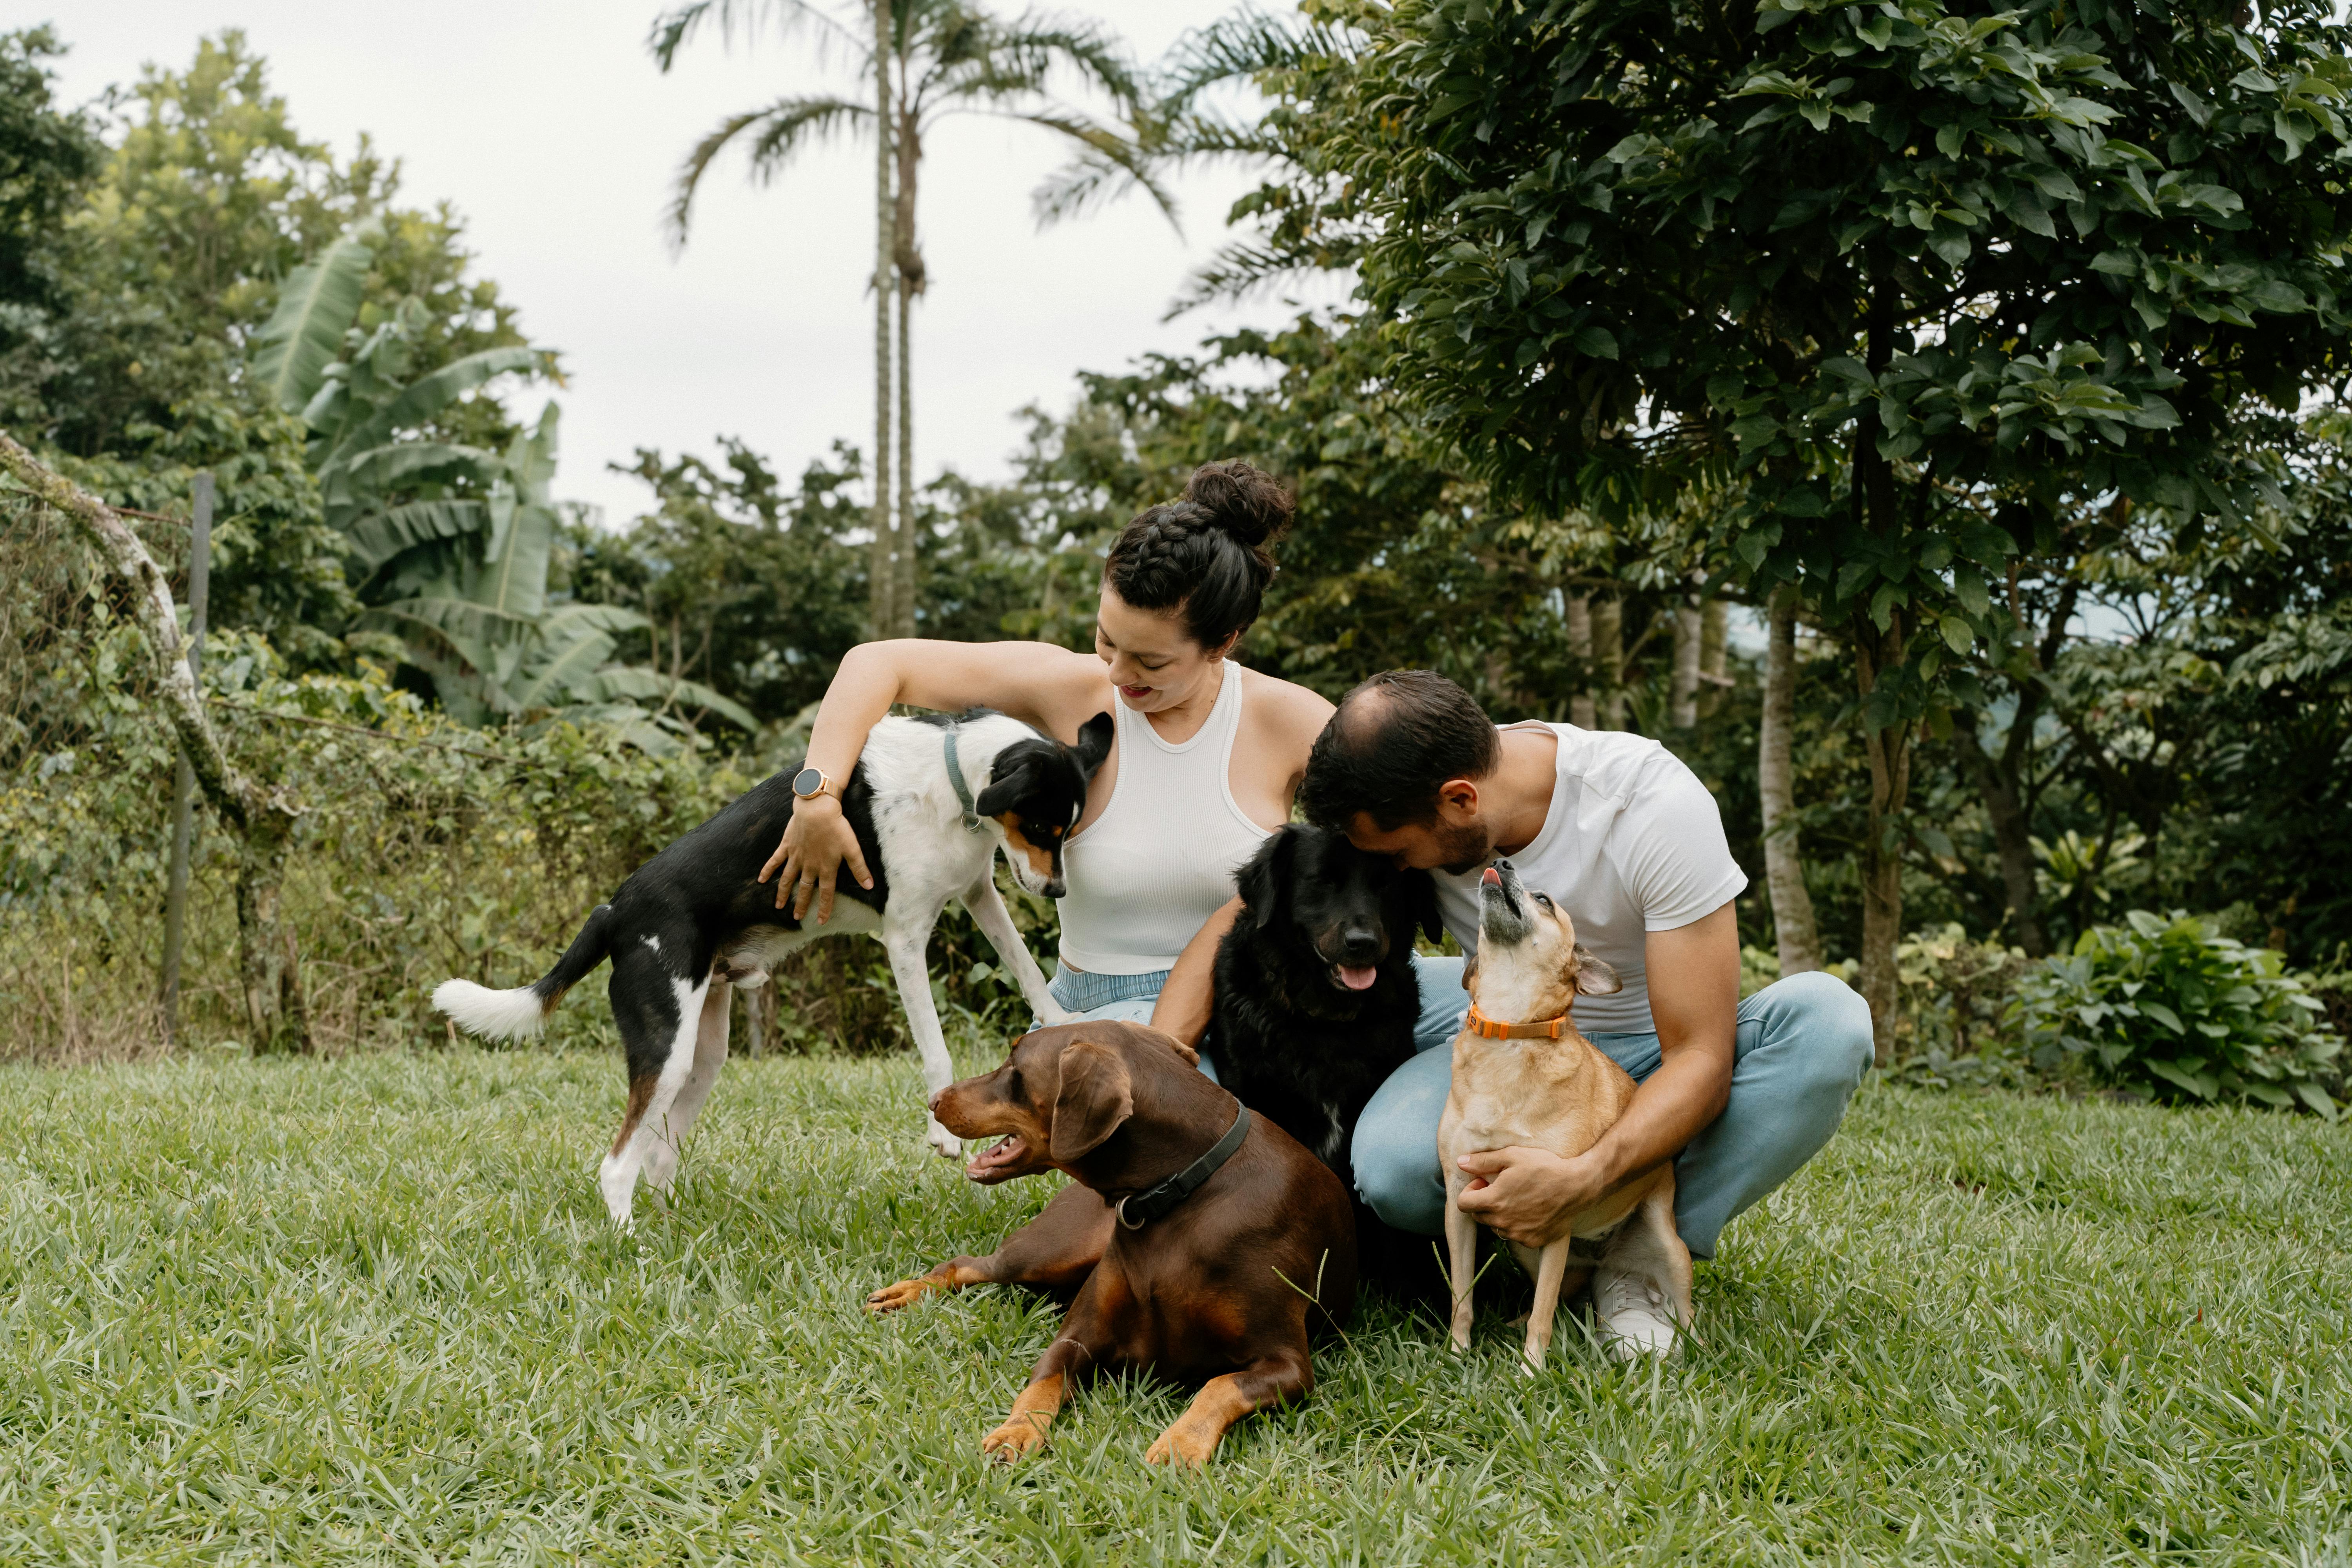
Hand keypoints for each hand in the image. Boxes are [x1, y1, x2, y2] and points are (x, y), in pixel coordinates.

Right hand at [757, 793, 871, 920]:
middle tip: (796, 917)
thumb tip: (869, 886)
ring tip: (778, 906)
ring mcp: (796, 856)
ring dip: (783, 893)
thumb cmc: (837, 827)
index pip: (825, 893)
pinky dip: (768, 870)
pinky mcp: (787, 845)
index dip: (823, 908)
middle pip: (804, 889)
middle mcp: (809, 866)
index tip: (820, 921)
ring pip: (788, 879)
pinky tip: (761, 880)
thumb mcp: (853, 848)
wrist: (817, 809)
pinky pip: (775, 860)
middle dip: (800, 904)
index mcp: (826, 868)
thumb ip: (860, 869)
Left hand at [1452, 1146, 1609, 1248]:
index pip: (1463, 1204)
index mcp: (1493, 1201)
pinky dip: (1518, 1225)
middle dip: (1484, 1202)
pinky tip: (1531, 1210)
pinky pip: (1516, 1235)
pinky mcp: (1532, 1241)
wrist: (1577, 1186)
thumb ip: (1483, 1161)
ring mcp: (1518, 1234)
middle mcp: (1503, 1222)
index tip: (1483, 1183)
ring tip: (1518, 1198)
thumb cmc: (1544, 1168)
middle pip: (1478, 1216)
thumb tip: (1460, 1163)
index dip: (1470, 1192)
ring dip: (1500, 1215)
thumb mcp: (1512, 1156)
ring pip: (1497, 1227)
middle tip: (1501, 1188)